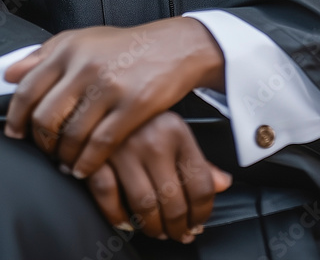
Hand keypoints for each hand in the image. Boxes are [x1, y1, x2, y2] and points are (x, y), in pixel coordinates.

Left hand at [3, 17, 223, 177]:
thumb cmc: (124, 46)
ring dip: (65, 157)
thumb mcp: (82, 40)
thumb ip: (44, 55)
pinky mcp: (133, 105)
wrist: (173, 46)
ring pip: (71, 135)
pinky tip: (85, 168)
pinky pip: (100, 145)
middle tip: (47, 150)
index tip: (15, 134)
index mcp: (69, 48)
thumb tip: (9, 74)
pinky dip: (87, 164)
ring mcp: (109, 86)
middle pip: (45, 117)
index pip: (27, 89)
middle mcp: (85, 65)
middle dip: (42, 142)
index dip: (16, 118)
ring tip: (67, 162)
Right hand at [86, 111, 231, 244]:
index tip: (199, 222)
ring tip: (158, 231)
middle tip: (180, 234)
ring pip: (144, 205)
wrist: (109, 85)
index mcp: (176, 131)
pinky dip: (117, 215)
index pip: (200, 185)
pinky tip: (127, 221)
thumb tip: (222, 184)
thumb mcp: (176, 128)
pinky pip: (108, 197)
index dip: (203, 212)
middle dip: (179, 227)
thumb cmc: (144, 113)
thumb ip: (199, 159)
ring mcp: (123, 149)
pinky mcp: (97, 155)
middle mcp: (152, 140)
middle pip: (174, 201)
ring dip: (153, 228)